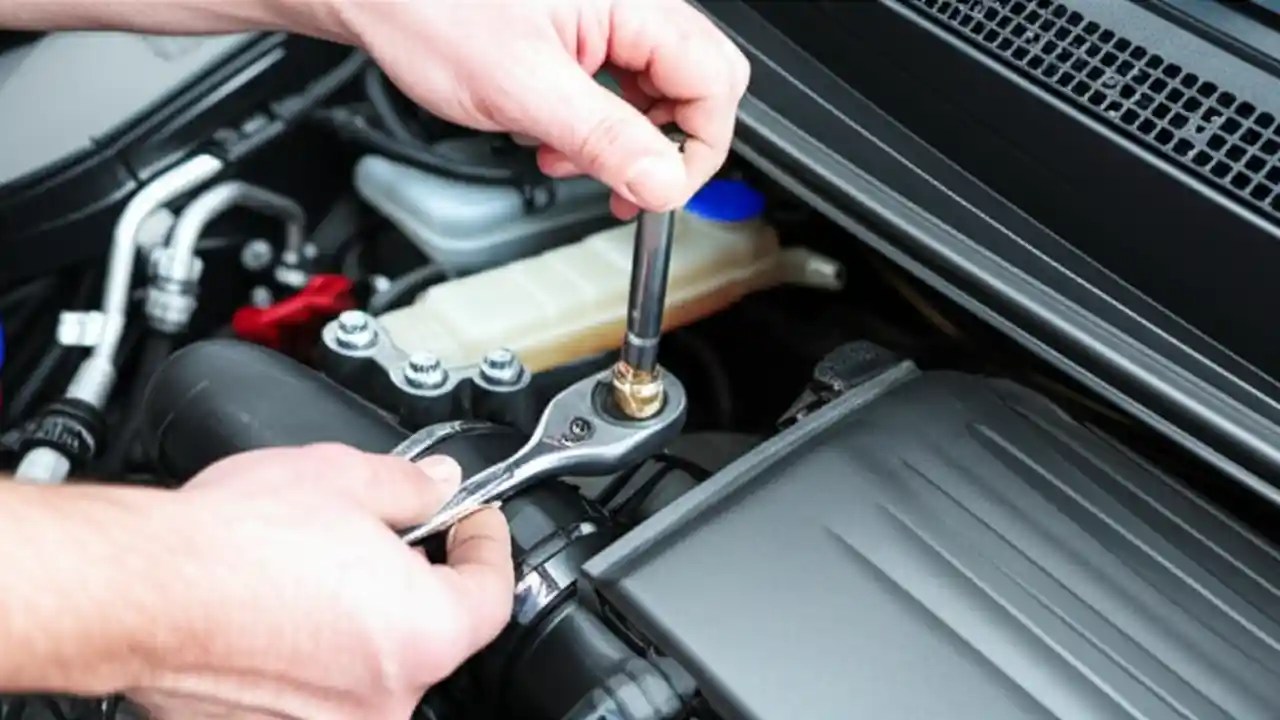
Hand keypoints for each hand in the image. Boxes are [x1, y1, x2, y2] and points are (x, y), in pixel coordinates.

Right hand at [130, 445, 512, 719]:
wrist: (136, 590)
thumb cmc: (231, 543)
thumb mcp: (346, 478)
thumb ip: (411, 488)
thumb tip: (437, 487)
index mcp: (425, 633)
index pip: (493, 593)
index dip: (487, 547)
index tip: (473, 523)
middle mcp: (385, 697)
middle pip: (432, 631)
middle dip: (416, 579)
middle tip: (386, 537)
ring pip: (372, 663)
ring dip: (361, 619)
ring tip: (316, 570)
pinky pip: (318, 690)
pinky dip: (313, 654)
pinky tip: (280, 612)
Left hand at [326, 0, 750, 217]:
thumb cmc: (431, 9)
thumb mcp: (523, 88)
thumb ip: (605, 138)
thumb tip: (665, 183)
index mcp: (633, 3)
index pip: (713, 83)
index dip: (696, 148)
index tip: (659, 191)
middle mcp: (630, 3)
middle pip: (698, 84)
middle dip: (665, 145)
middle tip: (629, 184)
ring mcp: (608, 15)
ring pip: (658, 89)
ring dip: (625, 139)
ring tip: (569, 159)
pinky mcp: (582, 30)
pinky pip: (619, 82)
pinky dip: (597, 122)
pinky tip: (557, 138)